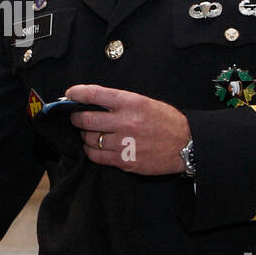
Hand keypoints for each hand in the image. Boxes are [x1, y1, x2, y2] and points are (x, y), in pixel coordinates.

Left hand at [65, 83, 190, 175]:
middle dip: (76, 117)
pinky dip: (91, 151)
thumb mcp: (144, 102)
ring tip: (90, 133)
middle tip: (76, 117)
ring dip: (85, 135)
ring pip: (89, 139)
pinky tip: (95, 147)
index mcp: (130, 103)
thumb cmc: (165, 121)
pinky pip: (97, 156)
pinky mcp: (125, 161)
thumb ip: (118, 101)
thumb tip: (91, 101)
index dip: (76, 93)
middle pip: (85, 119)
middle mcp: (125, 122)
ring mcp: (124, 143)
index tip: (70, 94)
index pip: (94, 94)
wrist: (186, 144)